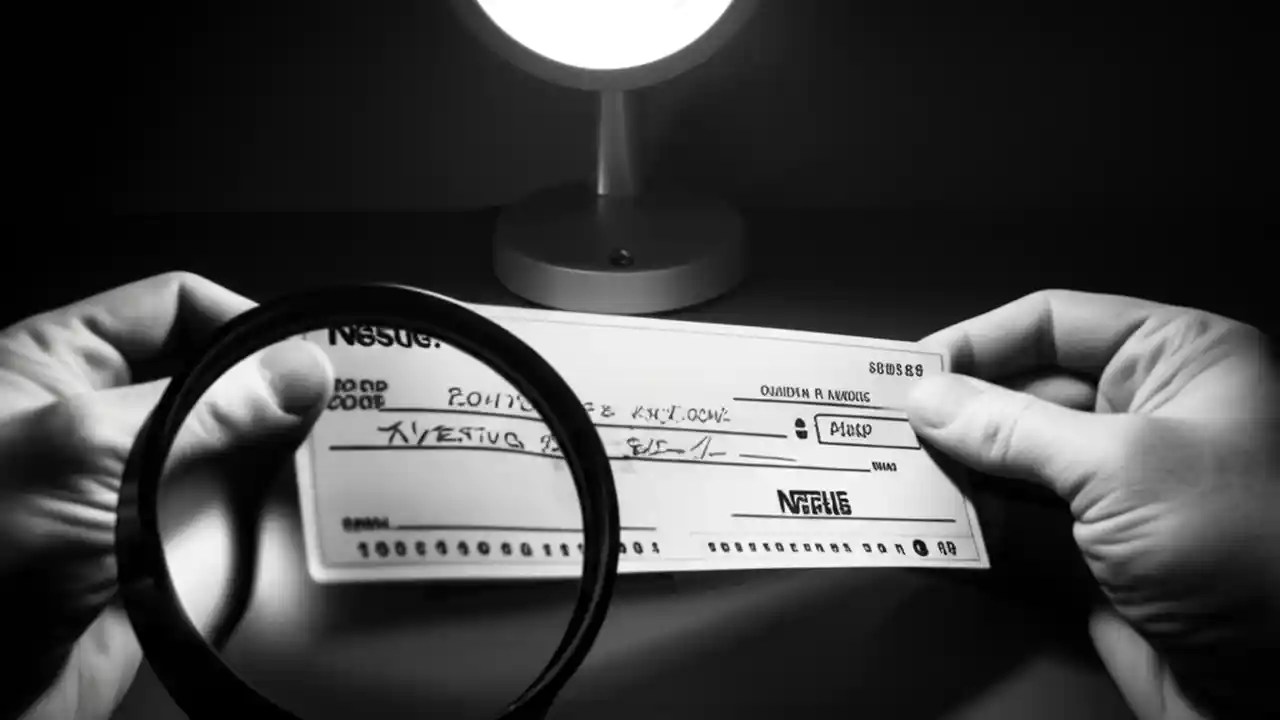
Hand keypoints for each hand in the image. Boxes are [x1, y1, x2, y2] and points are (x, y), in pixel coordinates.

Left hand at [0, 272, 331, 719]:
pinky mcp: (150, 557)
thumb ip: (202, 406)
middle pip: (211, 381)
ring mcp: (125, 493)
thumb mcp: (87, 450)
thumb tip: (293, 372)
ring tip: (308, 475)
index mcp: (60, 365)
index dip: (241, 322)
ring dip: (264, 470)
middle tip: (323, 416)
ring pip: (228, 457)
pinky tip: (275, 533)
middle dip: (267, 400)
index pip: (175, 308)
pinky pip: (225, 528)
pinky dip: (254, 532)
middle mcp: (96, 424)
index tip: (302, 358)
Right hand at [904, 289, 1278, 719]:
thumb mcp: (1121, 468)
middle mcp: (1154, 406)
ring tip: (903, 461)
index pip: (1057, 322)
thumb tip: (930, 399)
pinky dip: (982, 502)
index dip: (981, 341)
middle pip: (1032, 381)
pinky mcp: (1105, 536)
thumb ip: (1013, 427)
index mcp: (1182, 358)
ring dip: (966, 455)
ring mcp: (1128, 474)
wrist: (1274, 686)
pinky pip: (1027, 502)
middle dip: (965, 403)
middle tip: (892, 421)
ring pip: (1023, 445)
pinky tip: (941, 504)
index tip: (913, 371)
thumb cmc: (1248, 552)